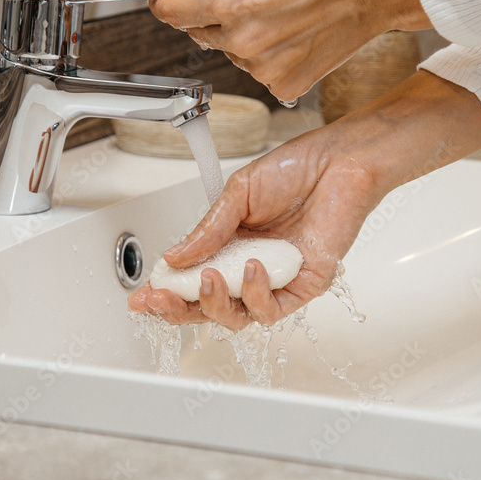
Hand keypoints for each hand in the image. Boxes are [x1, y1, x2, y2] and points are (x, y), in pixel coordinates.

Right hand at [127, 71, 480, 328]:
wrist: (339, 162)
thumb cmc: (295, 170)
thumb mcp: (238, 195)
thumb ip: (208, 230)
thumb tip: (173, 258)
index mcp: (228, 246)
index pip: (191, 280)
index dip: (165, 292)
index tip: (141, 296)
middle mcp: (249, 268)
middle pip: (208, 308)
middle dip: (179, 309)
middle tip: (161, 298)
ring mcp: (275, 280)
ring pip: (237, 317)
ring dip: (215, 304)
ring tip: (208, 279)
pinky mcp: (304, 286)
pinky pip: (274, 309)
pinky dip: (257, 294)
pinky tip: (251, 269)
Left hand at [149, 0, 429, 101]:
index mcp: (228, 2)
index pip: (172, 13)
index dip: (168, 3)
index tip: (170, 0)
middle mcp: (242, 40)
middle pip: (200, 34)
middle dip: (216, 15)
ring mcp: (263, 68)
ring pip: (232, 54)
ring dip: (245, 38)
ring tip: (282, 15)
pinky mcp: (284, 86)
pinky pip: (259, 73)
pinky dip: (270, 58)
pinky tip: (293, 37)